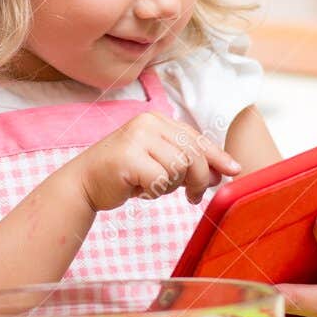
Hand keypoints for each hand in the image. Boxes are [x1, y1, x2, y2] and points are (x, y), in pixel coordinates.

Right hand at [73, 112, 240, 212]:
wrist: (83, 183)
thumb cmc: (123, 174)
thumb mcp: (157, 161)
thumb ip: (185, 160)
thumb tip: (224, 171)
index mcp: (156, 120)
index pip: (196, 138)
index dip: (217, 156)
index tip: (234, 170)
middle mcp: (148, 123)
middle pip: (193, 154)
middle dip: (199, 179)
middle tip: (193, 197)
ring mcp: (137, 138)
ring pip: (179, 168)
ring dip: (171, 186)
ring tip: (153, 187)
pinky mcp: (129, 157)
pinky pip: (161, 180)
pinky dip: (155, 192)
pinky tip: (140, 190)